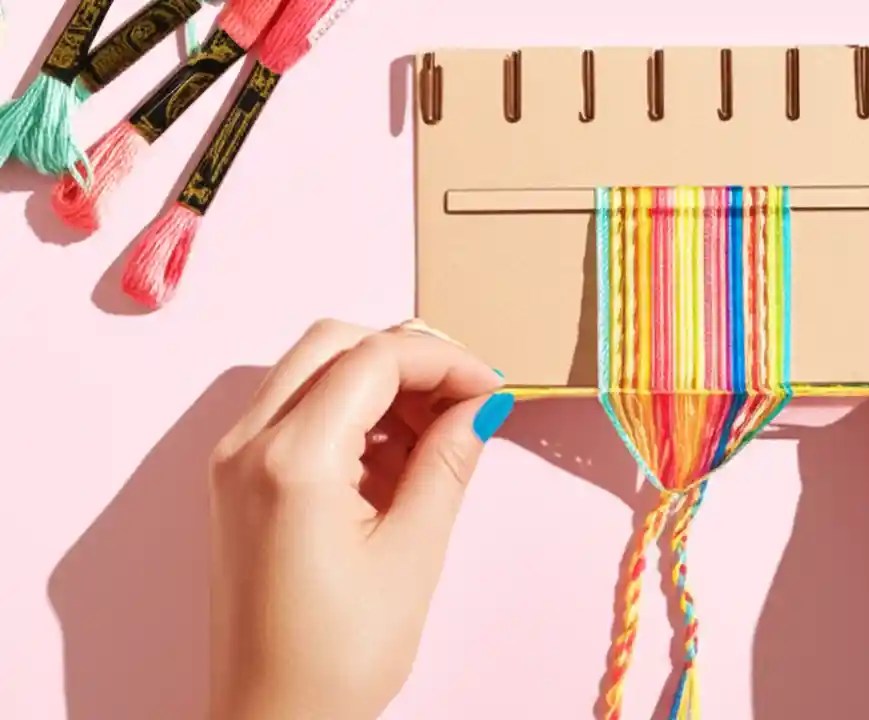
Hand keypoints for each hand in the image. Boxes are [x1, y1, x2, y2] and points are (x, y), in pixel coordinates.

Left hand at [208, 319, 511, 719]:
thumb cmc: (339, 656)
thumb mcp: (414, 551)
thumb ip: (449, 460)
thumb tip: (484, 402)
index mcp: (290, 460)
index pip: (373, 358)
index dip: (444, 360)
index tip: (492, 388)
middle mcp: (247, 444)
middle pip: (334, 343)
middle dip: (408, 357)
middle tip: (465, 397)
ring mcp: (234, 460)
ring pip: (314, 370)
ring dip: (380, 382)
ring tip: (439, 434)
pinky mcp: (239, 481)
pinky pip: (298, 411)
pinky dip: (352, 412)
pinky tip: (398, 456)